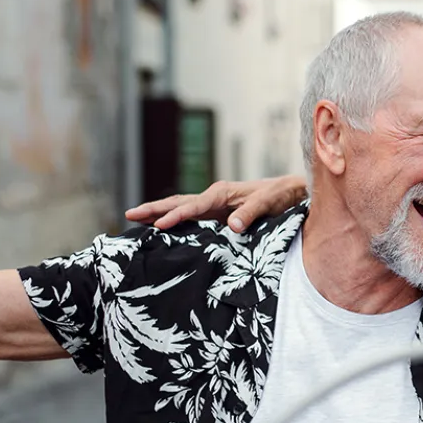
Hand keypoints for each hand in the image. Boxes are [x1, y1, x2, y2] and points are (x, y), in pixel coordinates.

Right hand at [124, 176, 307, 231]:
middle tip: (129, 215)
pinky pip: (190, 217)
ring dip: (158, 212)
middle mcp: (214, 197)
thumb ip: (252, 213)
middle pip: (178, 202)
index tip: (158, 225)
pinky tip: (162, 230)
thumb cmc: (282, 196)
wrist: (292, 193)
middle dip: (154, 208)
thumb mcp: (270, 203)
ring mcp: (214, 206)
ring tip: (135, 219)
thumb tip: (231, 226)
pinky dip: (173, 220)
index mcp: (222, 193)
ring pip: (180, 207)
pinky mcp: (217, 214)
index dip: (176, 216)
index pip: (193, 206)